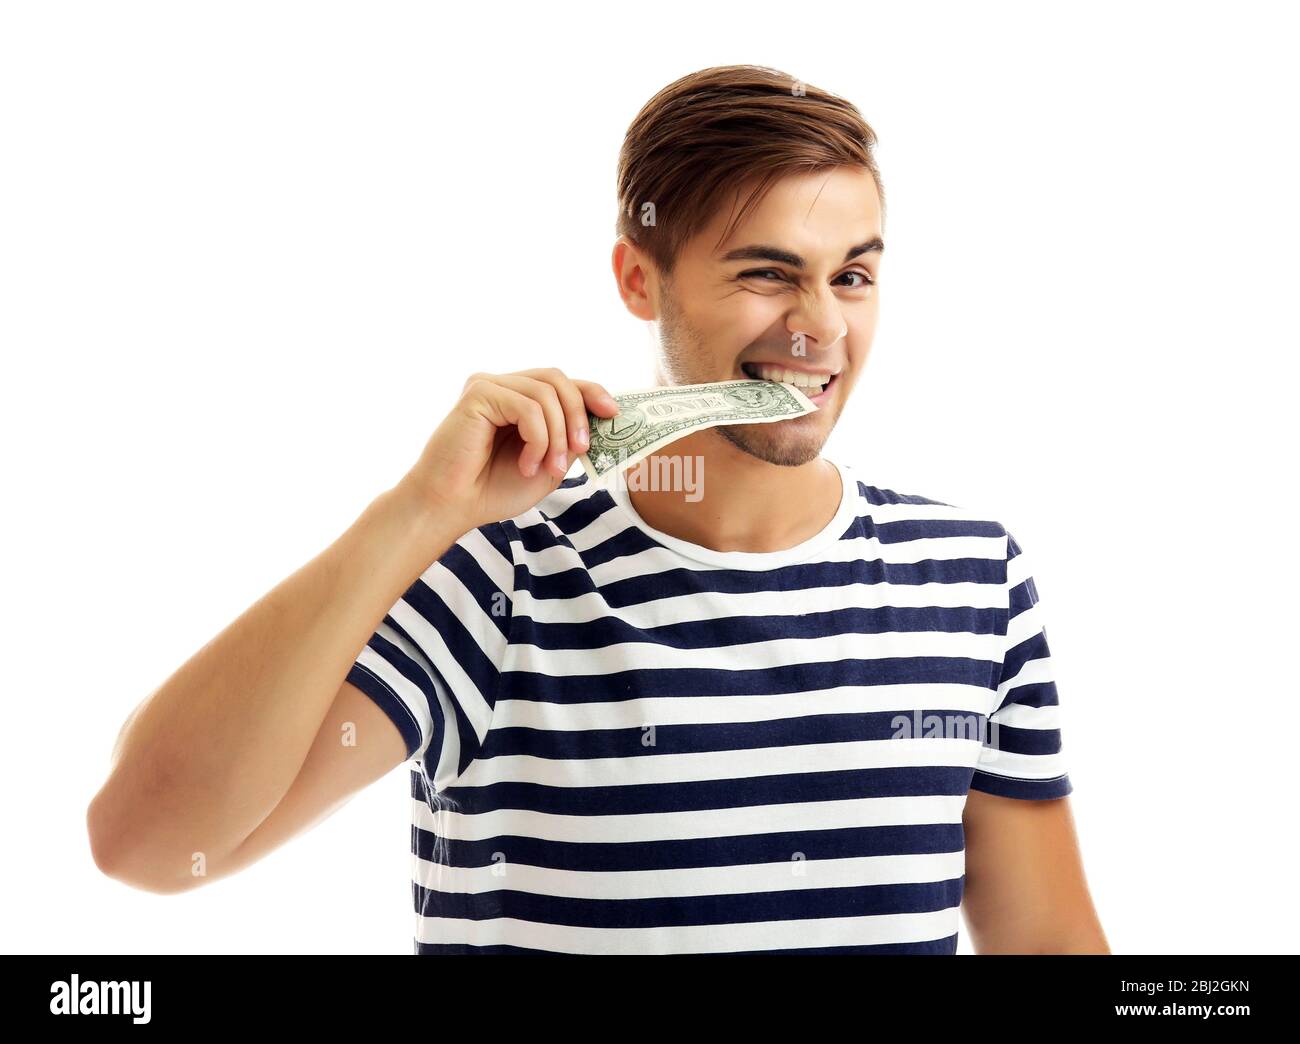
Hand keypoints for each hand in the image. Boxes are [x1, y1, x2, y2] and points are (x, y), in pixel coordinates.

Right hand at [397, 367, 619, 533]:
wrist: (452, 507)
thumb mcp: (547, 464)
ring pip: (546, 394)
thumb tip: (602, 418)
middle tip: (581, 451)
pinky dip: (537, 438)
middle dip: (578, 416)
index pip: (561, 383)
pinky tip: (526, 464)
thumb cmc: (492, 490)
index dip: (591, 391)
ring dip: (558, 435)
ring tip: (549, 468)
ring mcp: (490, 386)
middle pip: (558, 380)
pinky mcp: (479, 392)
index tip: (614, 413)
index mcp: (518, 400)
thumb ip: (569, 439)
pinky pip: (527, 407)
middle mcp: (503, 386)